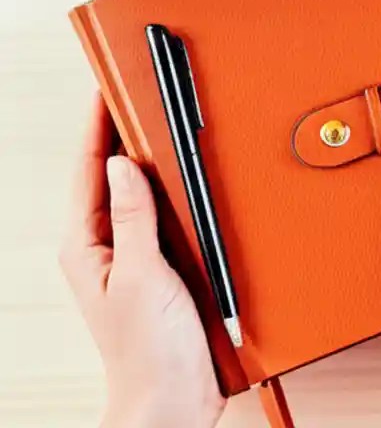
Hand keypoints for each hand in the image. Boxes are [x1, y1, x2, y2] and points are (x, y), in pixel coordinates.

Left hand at [60, 97, 224, 427]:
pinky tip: (190, 184)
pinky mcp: (160, 270)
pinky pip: (164, 219)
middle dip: (123, 135)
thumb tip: (122, 164)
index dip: (98, 124)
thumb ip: (134, 217)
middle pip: (111, 177)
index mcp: (87, 246)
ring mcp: (132, 258)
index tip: (108, 87)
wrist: (174, 400)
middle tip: (138, 95)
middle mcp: (105, 248)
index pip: (89, 170)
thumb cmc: (150, 353)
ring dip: (151, 165)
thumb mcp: (143, 274)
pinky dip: (175, 196)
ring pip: (139, 196)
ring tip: (162, 128)